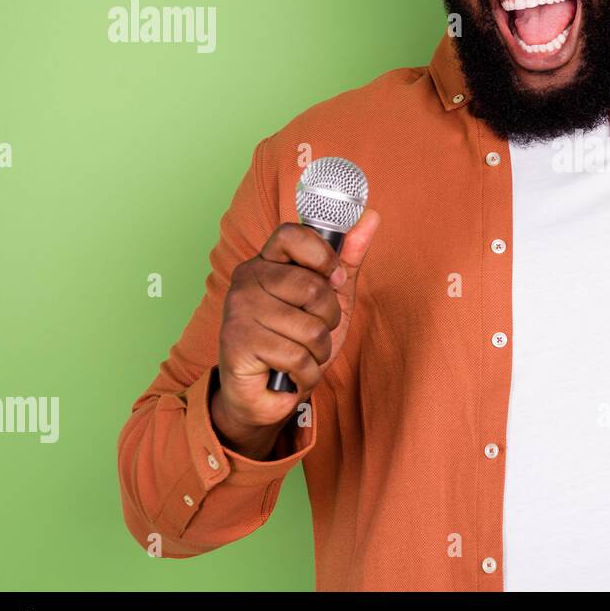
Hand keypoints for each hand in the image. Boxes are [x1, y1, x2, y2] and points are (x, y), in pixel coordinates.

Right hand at [211, 209, 379, 457]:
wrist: (267, 394)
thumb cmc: (297, 341)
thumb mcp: (331, 298)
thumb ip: (347, 259)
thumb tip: (372, 216)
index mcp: (267, 262)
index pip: (291, 234)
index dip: (321, 254)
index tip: (334, 277)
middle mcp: (247, 280)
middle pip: (311, 287)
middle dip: (328, 318)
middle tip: (314, 331)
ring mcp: (239, 311)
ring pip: (308, 327)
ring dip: (318, 351)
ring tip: (301, 355)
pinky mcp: (237, 344)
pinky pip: (296, 356)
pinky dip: (307, 372)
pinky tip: (292, 373)